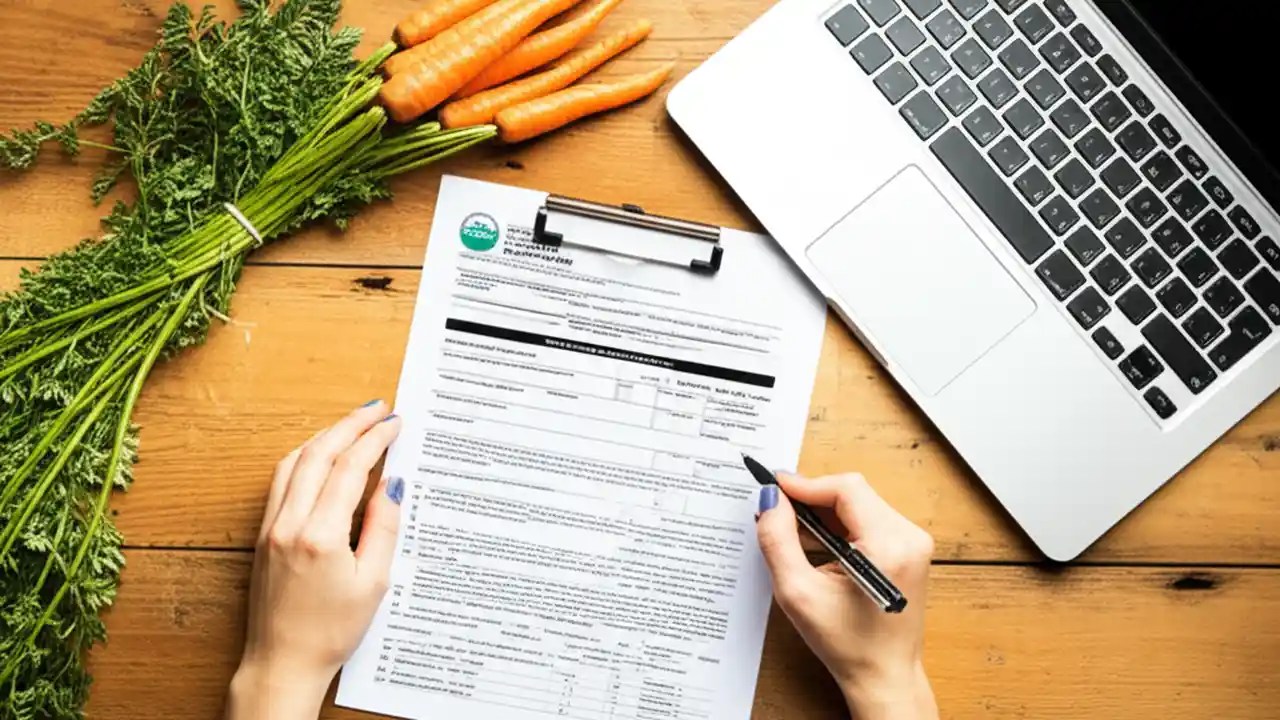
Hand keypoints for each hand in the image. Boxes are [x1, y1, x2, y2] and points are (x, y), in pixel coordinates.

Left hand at [227, 400, 403, 719]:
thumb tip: (392, 484)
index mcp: (320, 535)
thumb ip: (384, 527)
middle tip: (378, 410)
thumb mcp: (373, 582)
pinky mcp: (262, 535)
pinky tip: (322, 455)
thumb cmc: (330, 632)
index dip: (375, 439)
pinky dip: (305, 457)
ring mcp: (270, 527)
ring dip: (325, 436)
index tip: (395, 423)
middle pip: (319, 452)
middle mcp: (289, 524)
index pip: (350, 468)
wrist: (283, 662)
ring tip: (352, 425)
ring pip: (295, 461)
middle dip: (351, 424)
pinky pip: (281, 480)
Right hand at [756, 472, 937, 719]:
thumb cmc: (848, 644)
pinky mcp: (908, 549)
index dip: (805, 484)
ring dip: (824, 511)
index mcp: (890, 545)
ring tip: (792, 529)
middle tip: (777, 510)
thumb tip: (770, 501)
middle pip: (853, 492)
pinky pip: (868, 518)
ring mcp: (913, 542)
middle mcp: (909, 537)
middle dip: (812, 497)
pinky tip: (816, 540)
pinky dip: (839, 523)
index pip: (845, 489)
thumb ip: (778, 541)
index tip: (774, 486)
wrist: (884, 676)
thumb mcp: (798, 593)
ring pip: (859, 503)